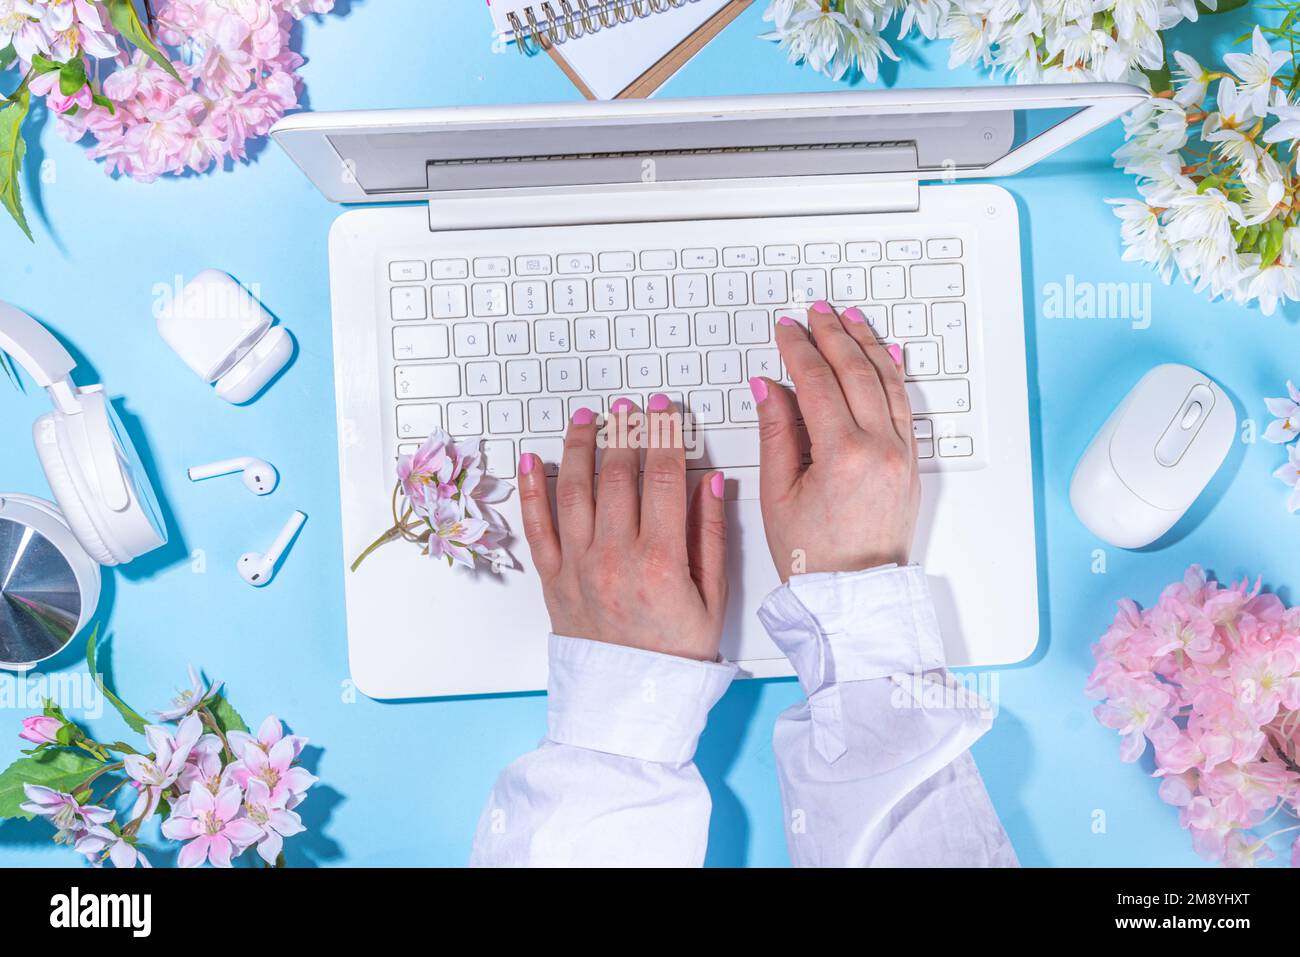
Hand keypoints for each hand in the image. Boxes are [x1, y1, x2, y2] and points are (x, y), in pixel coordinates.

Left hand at [518, 394, 728, 661]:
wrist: (633, 705)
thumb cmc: (677, 655)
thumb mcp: (714, 599)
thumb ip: (711, 536)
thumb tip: (710, 483)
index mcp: (660, 562)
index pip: (663, 478)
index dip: (665, 436)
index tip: (665, 412)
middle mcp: (614, 559)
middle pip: (616, 476)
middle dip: (624, 432)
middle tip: (630, 408)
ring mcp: (578, 568)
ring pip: (573, 491)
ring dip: (579, 447)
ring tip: (588, 420)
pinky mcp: (553, 581)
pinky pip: (536, 527)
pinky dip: (530, 490)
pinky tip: (531, 461)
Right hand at [751, 301, 919, 581]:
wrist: (854, 596)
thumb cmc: (813, 556)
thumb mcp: (778, 495)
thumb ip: (777, 432)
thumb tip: (771, 387)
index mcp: (844, 456)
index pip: (818, 382)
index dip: (799, 349)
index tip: (785, 330)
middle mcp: (881, 450)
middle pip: (856, 372)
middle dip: (833, 335)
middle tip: (815, 313)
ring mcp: (902, 455)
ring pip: (888, 381)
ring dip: (867, 344)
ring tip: (850, 319)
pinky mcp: (911, 464)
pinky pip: (906, 405)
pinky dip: (893, 373)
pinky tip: (885, 353)